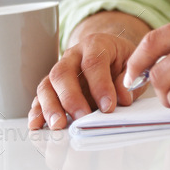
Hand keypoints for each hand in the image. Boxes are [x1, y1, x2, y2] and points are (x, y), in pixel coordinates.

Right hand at [28, 32, 143, 130]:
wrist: (110, 54)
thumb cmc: (121, 61)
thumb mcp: (132, 64)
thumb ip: (129, 79)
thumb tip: (123, 97)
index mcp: (96, 44)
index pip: (94, 62)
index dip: (100, 84)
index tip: (109, 106)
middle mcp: (73, 55)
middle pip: (63, 72)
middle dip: (71, 98)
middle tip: (82, 117)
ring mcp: (60, 70)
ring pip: (47, 85)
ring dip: (51, 107)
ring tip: (58, 125)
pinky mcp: (52, 86)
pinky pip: (40, 97)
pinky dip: (37, 111)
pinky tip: (37, 124)